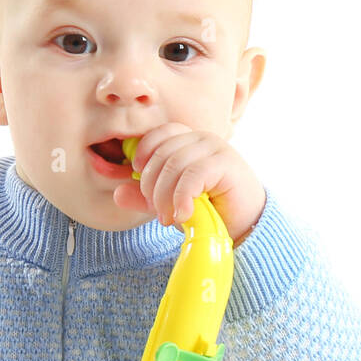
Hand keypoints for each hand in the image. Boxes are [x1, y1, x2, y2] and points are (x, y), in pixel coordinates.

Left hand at [112, 123, 266, 245]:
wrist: (243, 225)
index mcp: (186, 141)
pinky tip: (183, 215)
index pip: (157, 135)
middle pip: (162, 153)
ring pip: (175, 164)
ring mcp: (215, 149)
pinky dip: (182, 197)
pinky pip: (193, 175)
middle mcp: (201, 139)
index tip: (139, 181)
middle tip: (159, 211)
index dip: (143, 156)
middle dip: (152, 186)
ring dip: (165, 196)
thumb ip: (144, 198)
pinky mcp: (227, 164)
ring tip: (169, 217)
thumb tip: (117, 194)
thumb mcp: (169, 203)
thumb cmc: (208, 210)